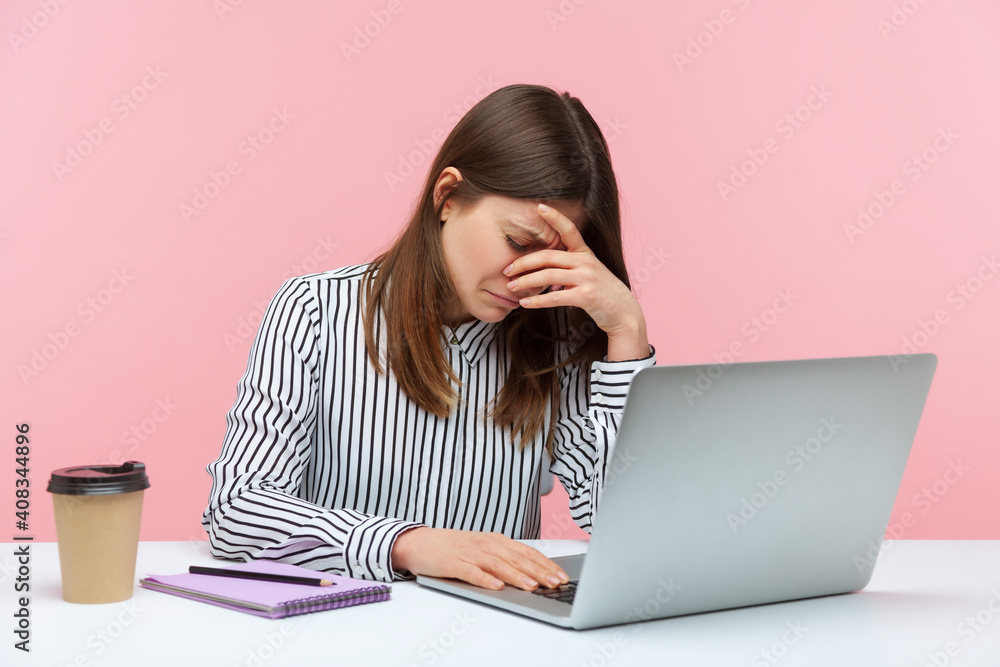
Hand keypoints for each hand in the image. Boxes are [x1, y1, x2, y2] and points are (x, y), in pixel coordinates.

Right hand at [390, 526, 569, 590]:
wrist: (419, 542)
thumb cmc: (454, 548)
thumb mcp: (483, 549)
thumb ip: (504, 559)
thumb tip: (533, 574)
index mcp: (496, 540)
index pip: (527, 552)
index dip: (546, 564)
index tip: (562, 576)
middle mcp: (485, 544)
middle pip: (517, 558)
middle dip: (539, 572)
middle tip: (556, 583)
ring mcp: (469, 552)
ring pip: (498, 564)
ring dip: (517, 576)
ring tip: (532, 587)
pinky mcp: (452, 562)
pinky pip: (471, 571)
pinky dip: (485, 579)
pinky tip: (497, 587)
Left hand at [503, 203, 649, 360]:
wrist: (624, 312)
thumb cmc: (602, 293)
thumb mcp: (588, 273)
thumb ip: (567, 267)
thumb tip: (540, 270)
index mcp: (585, 253)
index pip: (569, 230)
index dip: (555, 217)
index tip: (539, 207)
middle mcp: (586, 262)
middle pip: (548, 256)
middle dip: (523, 262)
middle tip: (506, 270)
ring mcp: (587, 278)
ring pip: (548, 275)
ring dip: (526, 281)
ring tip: (510, 287)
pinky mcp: (586, 296)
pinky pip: (555, 297)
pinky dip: (537, 301)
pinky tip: (524, 303)